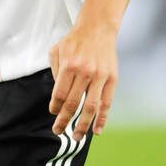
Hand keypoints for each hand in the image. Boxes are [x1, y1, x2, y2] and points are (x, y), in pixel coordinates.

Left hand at [48, 21, 117, 138]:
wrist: (98, 28)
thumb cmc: (74, 41)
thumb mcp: (56, 51)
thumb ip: (55, 73)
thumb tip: (58, 98)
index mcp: (69, 66)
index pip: (59, 95)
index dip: (55, 108)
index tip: (54, 114)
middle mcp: (84, 72)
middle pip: (72, 104)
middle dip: (64, 121)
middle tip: (58, 131)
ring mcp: (99, 76)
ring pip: (90, 107)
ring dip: (82, 125)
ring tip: (77, 137)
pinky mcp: (112, 79)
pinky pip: (106, 103)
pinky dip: (102, 118)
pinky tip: (97, 130)